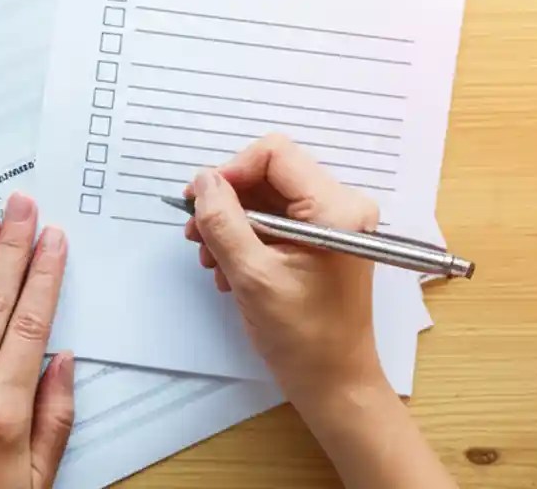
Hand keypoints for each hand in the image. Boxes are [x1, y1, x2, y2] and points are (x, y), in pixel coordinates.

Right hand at [185, 134, 385, 416]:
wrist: (334, 382)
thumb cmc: (304, 337)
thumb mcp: (252, 276)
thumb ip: (223, 222)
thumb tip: (202, 182)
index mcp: (336, 208)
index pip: (275, 154)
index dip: (232, 171)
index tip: (202, 201)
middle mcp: (341, 206)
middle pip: (270, 174)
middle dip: (228, 202)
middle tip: (195, 233)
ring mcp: (332, 223)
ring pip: (268, 198)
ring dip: (232, 223)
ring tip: (211, 258)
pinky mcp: (321, 240)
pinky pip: (276, 220)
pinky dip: (247, 238)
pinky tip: (229, 269)